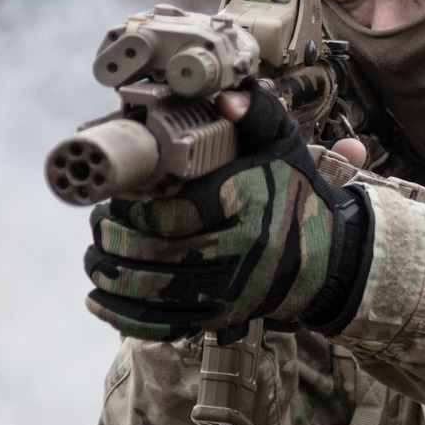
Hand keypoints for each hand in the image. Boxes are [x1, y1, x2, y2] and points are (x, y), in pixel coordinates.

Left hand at [84, 81, 371, 339]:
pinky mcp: (223, 317)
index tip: (118, 202)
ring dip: (112, 276)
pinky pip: (165, 324)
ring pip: (155, 291)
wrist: (329, 257)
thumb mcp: (285, 148)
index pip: (177, 214)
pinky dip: (125, 317)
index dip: (136, 211)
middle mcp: (243, 251)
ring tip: (94, 257)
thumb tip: (228, 100)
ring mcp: (232, 290)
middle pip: (160, 253)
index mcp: (249, 205)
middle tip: (98, 227)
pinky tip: (98, 300)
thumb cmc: (295, 195)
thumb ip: (258, 115)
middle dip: (115, 242)